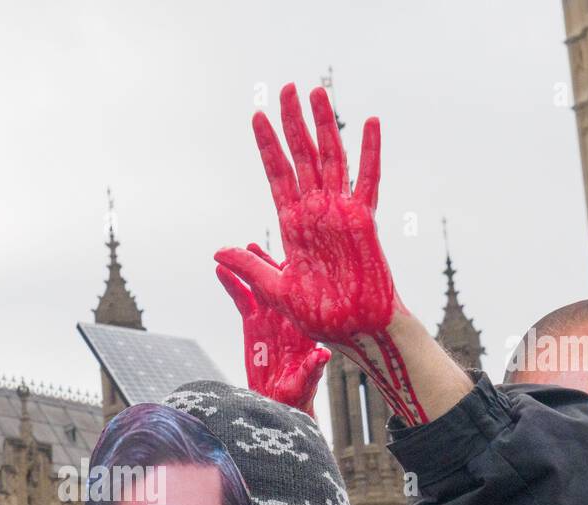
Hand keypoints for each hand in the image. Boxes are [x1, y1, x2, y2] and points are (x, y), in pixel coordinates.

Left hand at [215, 84, 428, 423]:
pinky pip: (368, 180)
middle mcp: (316, 213)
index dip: (267, 147)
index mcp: (293, 227)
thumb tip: (218, 252)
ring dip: (324, 125)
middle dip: (293, 123)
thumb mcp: (276, 291)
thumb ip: (251, 268)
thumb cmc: (320, 318)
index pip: (277, 175)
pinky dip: (370, 152)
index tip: (256, 117)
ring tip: (317, 92)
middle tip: (286, 89)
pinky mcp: (364, 222)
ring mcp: (341, 214)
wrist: (353, 333)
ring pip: (331, 159)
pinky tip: (369, 123)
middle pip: (302, 157)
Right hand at [217, 247, 329, 412]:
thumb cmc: (298, 396)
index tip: (286, 259)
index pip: (300, 294)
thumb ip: (313, 369)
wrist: (280, 403)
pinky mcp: (254, 324)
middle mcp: (288, 316)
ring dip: (249, 267)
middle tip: (253, 246)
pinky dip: (232, 284)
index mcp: (304, 325)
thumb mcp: (306, 383)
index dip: (294, 275)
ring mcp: (270, 318)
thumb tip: (323, 355)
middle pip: (278, 282)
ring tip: (235, 250)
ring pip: (259, 285)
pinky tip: (220, 270)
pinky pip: (242, 299)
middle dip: (267, 262)